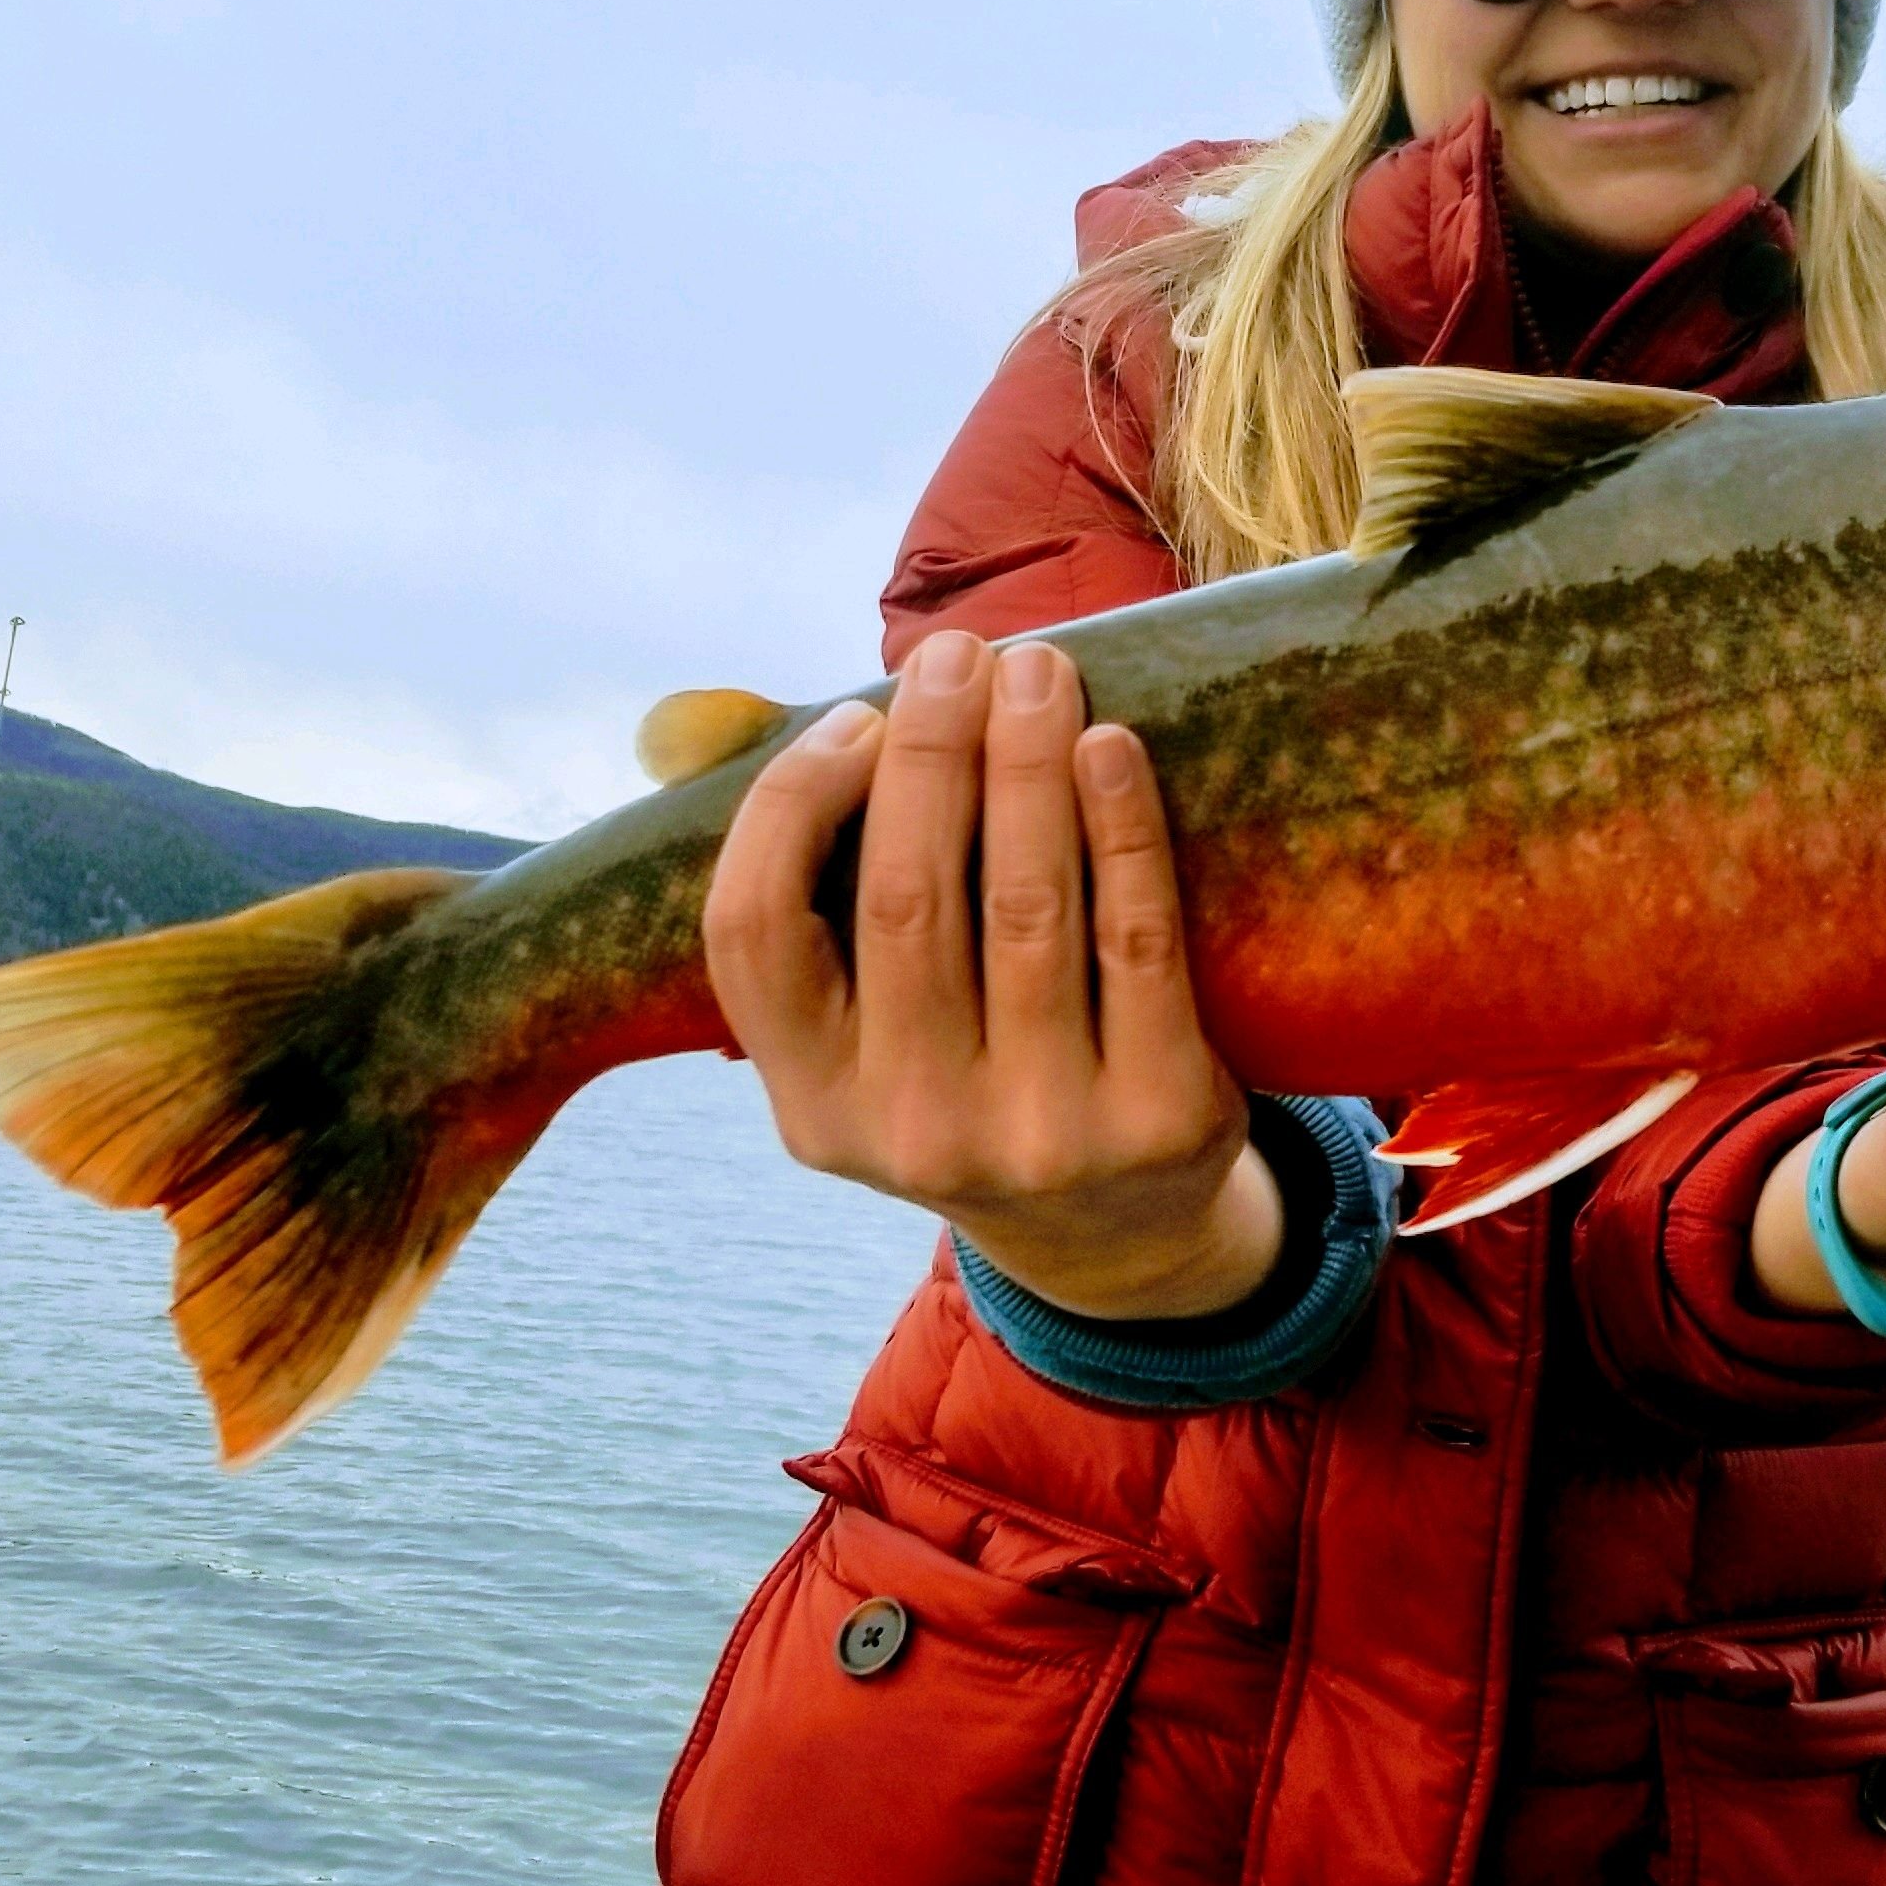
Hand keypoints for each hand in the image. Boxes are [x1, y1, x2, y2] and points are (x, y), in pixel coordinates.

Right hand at [702, 629, 1280, 1319]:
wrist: (1122, 1232)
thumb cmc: (973, 1077)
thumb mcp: (869, 1044)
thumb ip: (816, 910)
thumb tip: (728, 722)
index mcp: (811, 1106)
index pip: (752, 931)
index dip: (793, 805)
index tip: (854, 720)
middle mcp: (910, 1130)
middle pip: (900, 895)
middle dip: (930, 748)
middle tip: (961, 653)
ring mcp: (1037, 1133)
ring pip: (1022, 904)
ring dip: (1027, 760)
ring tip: (1039, 669)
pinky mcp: (1157, 1118)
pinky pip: (1136, 939)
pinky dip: (1121, 827)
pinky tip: (1110, 749)